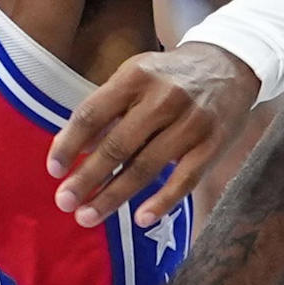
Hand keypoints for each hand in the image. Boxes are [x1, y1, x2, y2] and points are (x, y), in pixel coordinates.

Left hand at [49, 43, 259, 229]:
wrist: (229, 65)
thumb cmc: (170, 76)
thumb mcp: (136, 77)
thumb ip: (106, 109)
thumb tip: (72, 150)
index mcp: (136, 76)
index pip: (93, 114)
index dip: (69, 144)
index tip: (53, 171)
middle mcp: (163, 97)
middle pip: (117, 145)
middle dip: (87, 178)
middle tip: (64, 203)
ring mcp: (191, 122)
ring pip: (146, 166)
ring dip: (114, 196)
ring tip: (88, 217)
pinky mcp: (213, 143)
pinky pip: (185, 179)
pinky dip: (162, 201)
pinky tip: (140, 219)